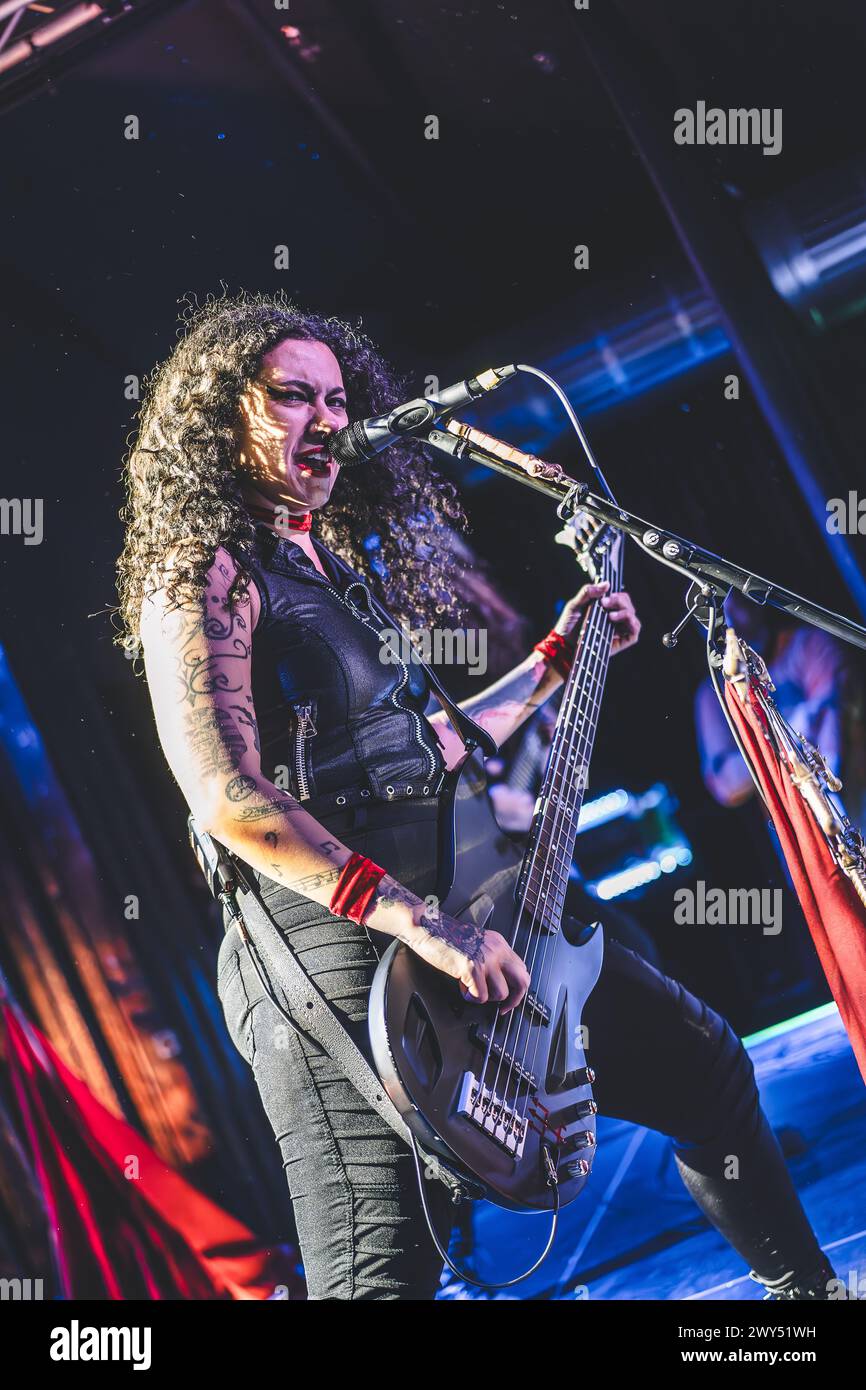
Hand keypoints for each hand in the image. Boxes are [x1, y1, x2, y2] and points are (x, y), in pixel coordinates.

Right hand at [409, 919, 530, 1014]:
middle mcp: (496, 950)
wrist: (427, 927)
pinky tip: (462, 987)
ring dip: (484, 997)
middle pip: (522, 981)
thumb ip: (490, 959)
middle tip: (502, 1007)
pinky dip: (470, 997)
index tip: (509, 997)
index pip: (522, 969)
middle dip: (513, 1000)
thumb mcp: (476, 944)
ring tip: (470, 987)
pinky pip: (481, 996)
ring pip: (500, 993)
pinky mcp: (472, 968)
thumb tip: (497, 980)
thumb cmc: (445, 936)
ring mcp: (486, 958)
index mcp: (499, 943)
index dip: (517, 988)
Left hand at [556, 580, 640, 654]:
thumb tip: (606, 584)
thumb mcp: (575, 605)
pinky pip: (634, 632)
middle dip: (620, 601)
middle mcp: (613, 618)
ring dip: (626, 612)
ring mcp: (617, 630)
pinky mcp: (620, 642)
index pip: (620, 597)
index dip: (617, 594)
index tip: (607, 596)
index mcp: (605, 608)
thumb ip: (587, 592)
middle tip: (605, 603)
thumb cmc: (568, 625)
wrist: (564, 644)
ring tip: (610, 615)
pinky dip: (632, 624)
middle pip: (628, 605)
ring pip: (632, 616)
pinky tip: (618, 622)